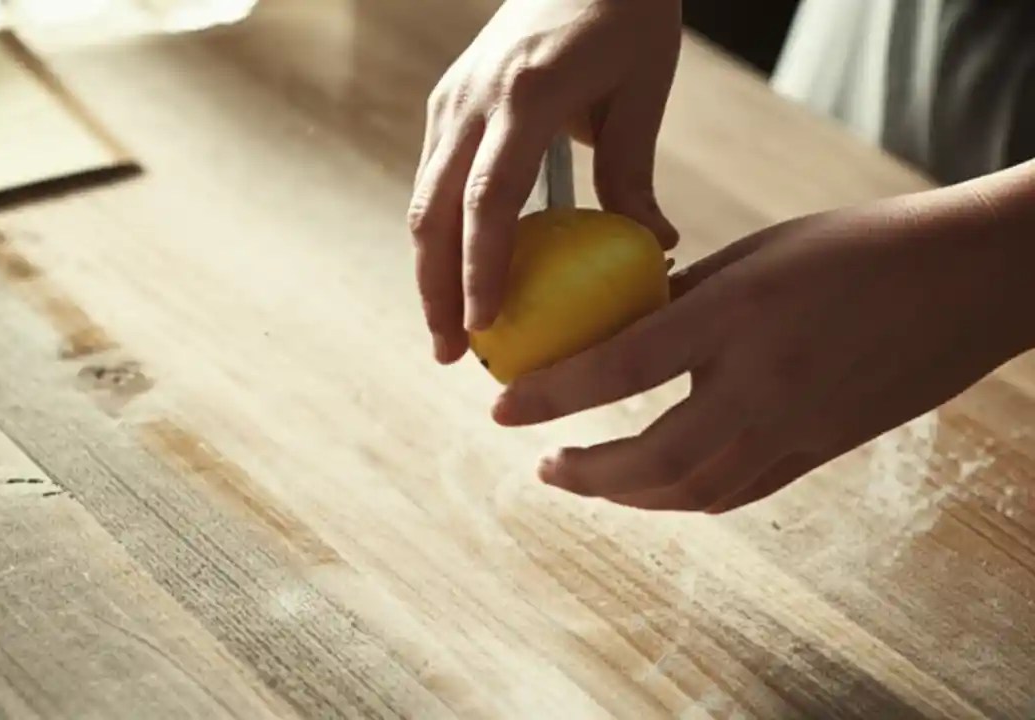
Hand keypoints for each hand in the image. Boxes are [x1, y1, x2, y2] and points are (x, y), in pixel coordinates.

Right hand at [408, 0, 681, 362]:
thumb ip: (633, 173)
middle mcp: (472, 100)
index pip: (489, 200)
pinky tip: (459, 274)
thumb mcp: (642, 90)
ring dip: (430, 270)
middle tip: (452, 353)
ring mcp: (450, 100)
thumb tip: (652, 251)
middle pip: (433, 212)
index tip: (484, 326)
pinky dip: (441, 235)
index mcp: (525, 96)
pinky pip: (434, 182)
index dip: (479, 269)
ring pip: (423, 202)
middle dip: (433, 290)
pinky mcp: (445, 103)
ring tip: (449, 328)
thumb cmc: (625, 16)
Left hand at [491, 176, 1034, 512]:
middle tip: (544, 467)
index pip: (620, 367)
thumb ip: (682, 297)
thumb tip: (616, 328)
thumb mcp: (756, 253)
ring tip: (588, 480)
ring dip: (629, 496)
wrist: (966, 282)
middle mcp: (762, 383)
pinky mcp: (823, 451)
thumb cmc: (857, 248)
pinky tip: (657, 486)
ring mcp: (797, 427)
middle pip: (652, 460)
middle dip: (586, 473)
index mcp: (736, 316)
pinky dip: (685, 496)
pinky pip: (739, 492)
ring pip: (693, 490)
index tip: (500, 410)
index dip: (551, 394)